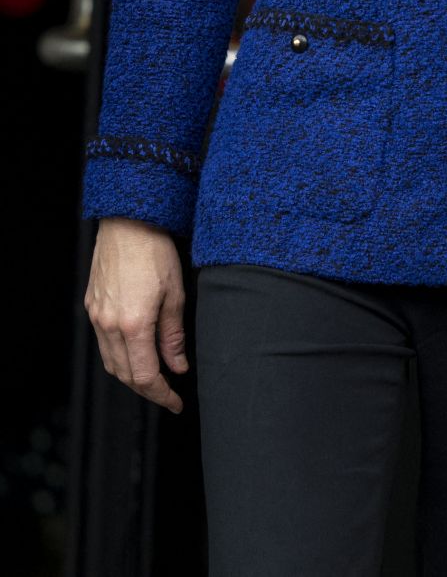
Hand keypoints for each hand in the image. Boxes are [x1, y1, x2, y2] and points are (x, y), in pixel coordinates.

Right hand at [84, 217, 188, 413]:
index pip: (145, 377)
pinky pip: (103, 343)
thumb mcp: (175, 293)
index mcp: (133, 325)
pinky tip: (136, 351)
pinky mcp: (92, 305)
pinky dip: (119, 356)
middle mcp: (109, 325)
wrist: (128, 221)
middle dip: (147, 389)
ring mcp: (97, 316)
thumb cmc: (155, 251)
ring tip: (154, 376)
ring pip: (111, 362)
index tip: (176, 402)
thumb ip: (173, 335)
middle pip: (125, 375)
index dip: (162, 395)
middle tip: (168, 393)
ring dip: (131, 375)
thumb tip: (178, 366)